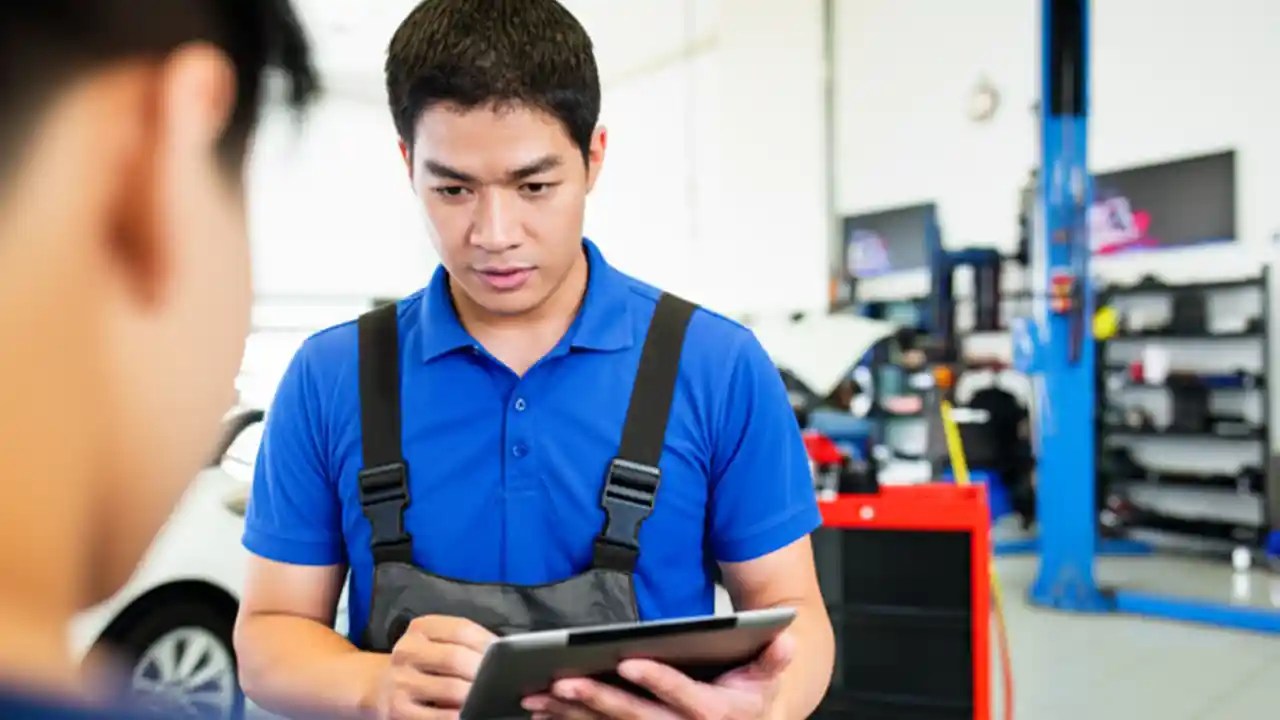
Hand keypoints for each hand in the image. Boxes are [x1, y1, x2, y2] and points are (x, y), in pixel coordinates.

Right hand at [373, 615, 496, 719]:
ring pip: (451, 689)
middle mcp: (406, 651)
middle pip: (456, 658)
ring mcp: (400, 681)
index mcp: (420, 628)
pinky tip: (469, 714)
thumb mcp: (434, 643)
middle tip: (500, 680)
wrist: (379, 688)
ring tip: (488, 697)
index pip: (462, 630)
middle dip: (484, 672)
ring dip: (475, 695)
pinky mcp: (398, 710)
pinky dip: (460, 716)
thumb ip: (463, 644)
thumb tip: (500, 654)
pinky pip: (439, 717)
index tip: (504, 654)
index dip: (488, 643)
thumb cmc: (421, 665)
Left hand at [522, 631, 793, 719]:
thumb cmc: (755, 692)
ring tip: (538, 696)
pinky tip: (544, 710)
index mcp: (715, 713)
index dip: (656, 679)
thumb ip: (775, 658)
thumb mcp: (769, 674)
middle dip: (598, 700)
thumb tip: (787, 640)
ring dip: (573, 715)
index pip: (681, 696)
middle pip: (635, 717)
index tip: (628, 662)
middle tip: (563, 682)